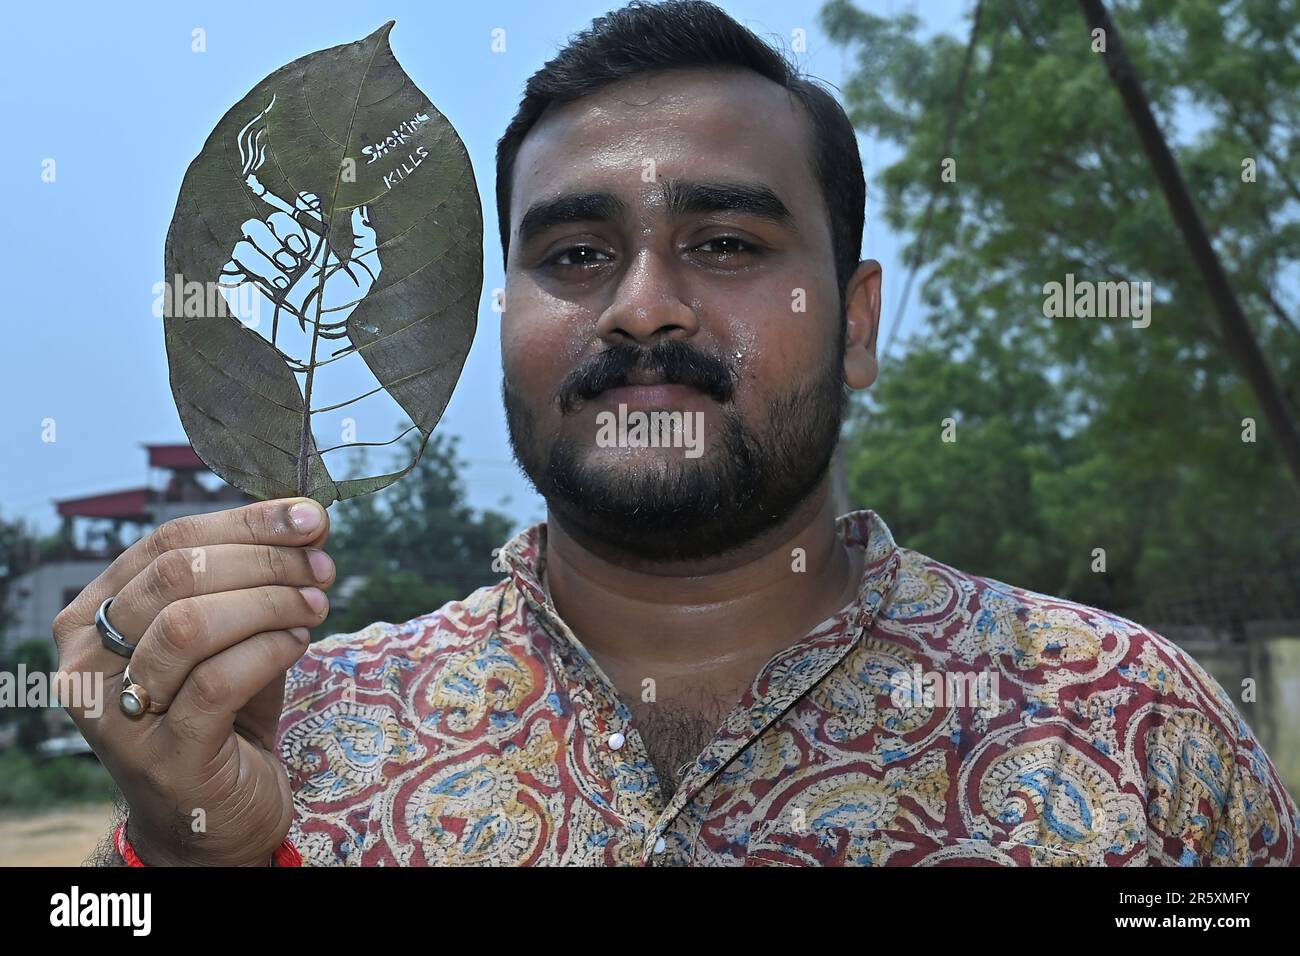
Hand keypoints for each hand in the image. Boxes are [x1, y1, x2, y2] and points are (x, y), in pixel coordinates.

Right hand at [53, 498, 333, 865]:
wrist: (215, 821)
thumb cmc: (224, 716)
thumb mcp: (235, 636)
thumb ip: (258, 580)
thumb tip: (311, 519)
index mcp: (93, 617)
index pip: (167, 541)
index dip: (247, 521)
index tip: (312, 518)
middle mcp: (87, 663)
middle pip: (176, 574)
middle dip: (265, 559)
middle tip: (322, 567)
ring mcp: (117, 713)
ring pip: (191, 624)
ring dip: (270, 603)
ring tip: (316, 606)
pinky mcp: (162, 756)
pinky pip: (218, 680)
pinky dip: (269, 650)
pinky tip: (298, 645)